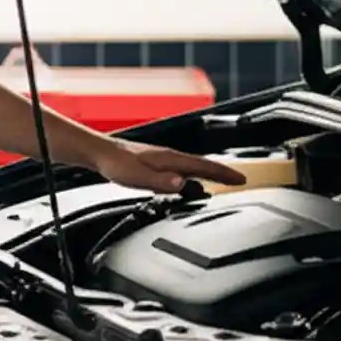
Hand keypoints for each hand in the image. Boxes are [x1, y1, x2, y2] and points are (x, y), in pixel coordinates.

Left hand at [92, 139, 246, 193]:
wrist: (100, 153)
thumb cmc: (116, 164)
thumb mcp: (138, 176)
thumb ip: (161, 181)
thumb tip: (183, 185)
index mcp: (170, 159)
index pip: (204, 166)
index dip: (223, 173)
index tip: (241, 179)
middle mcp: (169, 158)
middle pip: (202, 166)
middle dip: (222, 173)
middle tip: (240, 181)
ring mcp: (163, 161)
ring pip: (192, 169)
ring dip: (208, 176)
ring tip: (222, 184)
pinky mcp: (155, 165)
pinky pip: (180, 173)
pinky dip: (191, 179)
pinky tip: (189, 186)